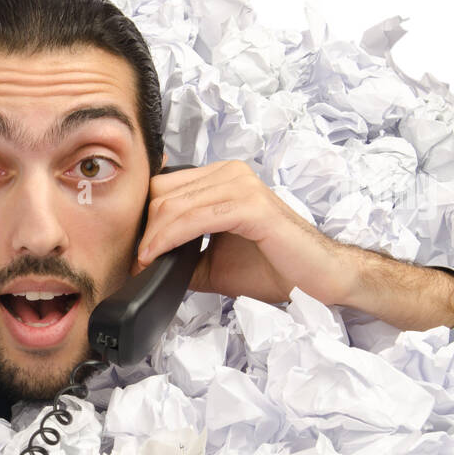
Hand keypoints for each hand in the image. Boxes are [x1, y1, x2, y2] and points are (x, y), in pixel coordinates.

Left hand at [131, 160, 355, 306]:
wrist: (316, 281)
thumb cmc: (274, 269)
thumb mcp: (213, 263)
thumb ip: (181, 253)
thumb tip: (145, 262)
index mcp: (222, 179)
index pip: (163, 187)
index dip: (143, 220)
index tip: (136, 253)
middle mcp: (231, 173)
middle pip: (162, 193)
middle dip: (143, 230)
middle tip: (137, 262)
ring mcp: (242, 185)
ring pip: (173, 204)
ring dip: (152, 238)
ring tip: (144, 263)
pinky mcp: (251, 206)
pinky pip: (195, 218)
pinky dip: (169, 239)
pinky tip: (158, 257)